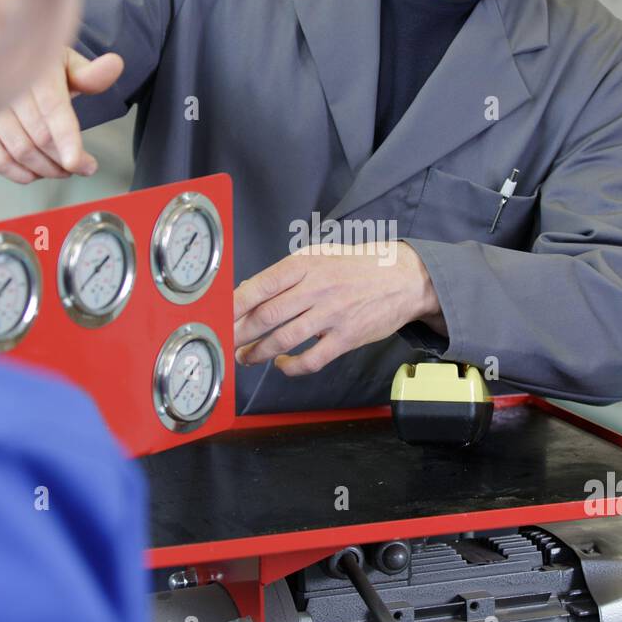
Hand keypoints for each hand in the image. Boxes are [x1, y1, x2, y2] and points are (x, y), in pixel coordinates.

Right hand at [0, 47, 123, 182]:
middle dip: (66, 160)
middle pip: (39, 136)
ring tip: (64, 170)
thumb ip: (90, 73)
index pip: (53, 108)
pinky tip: (36, 174)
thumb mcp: (66, 62)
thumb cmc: (38, 66)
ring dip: (47, 169)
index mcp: (35, 69)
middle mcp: (8, 88)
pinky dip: (19, 174)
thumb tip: (115, 65)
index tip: (77, 163)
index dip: (66, 139)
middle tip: (85, 167)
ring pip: (20, 151)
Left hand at [233, 242, 444, 377]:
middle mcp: (317, 288)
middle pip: (267, 315)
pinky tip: (282, 364)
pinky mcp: (346, 337)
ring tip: (245, 356)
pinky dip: (291, 366)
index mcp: (306, 264)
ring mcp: (332, 314)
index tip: (216, 316)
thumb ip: (285, 275)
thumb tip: (247, 291)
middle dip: (238, 332)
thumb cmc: (358, 265)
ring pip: (284, 339)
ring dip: (258, 352)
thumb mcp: (320, 256)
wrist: (404, 278)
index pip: (261, 285)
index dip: (234, 304)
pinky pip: (312, 359)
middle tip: (223, 342)